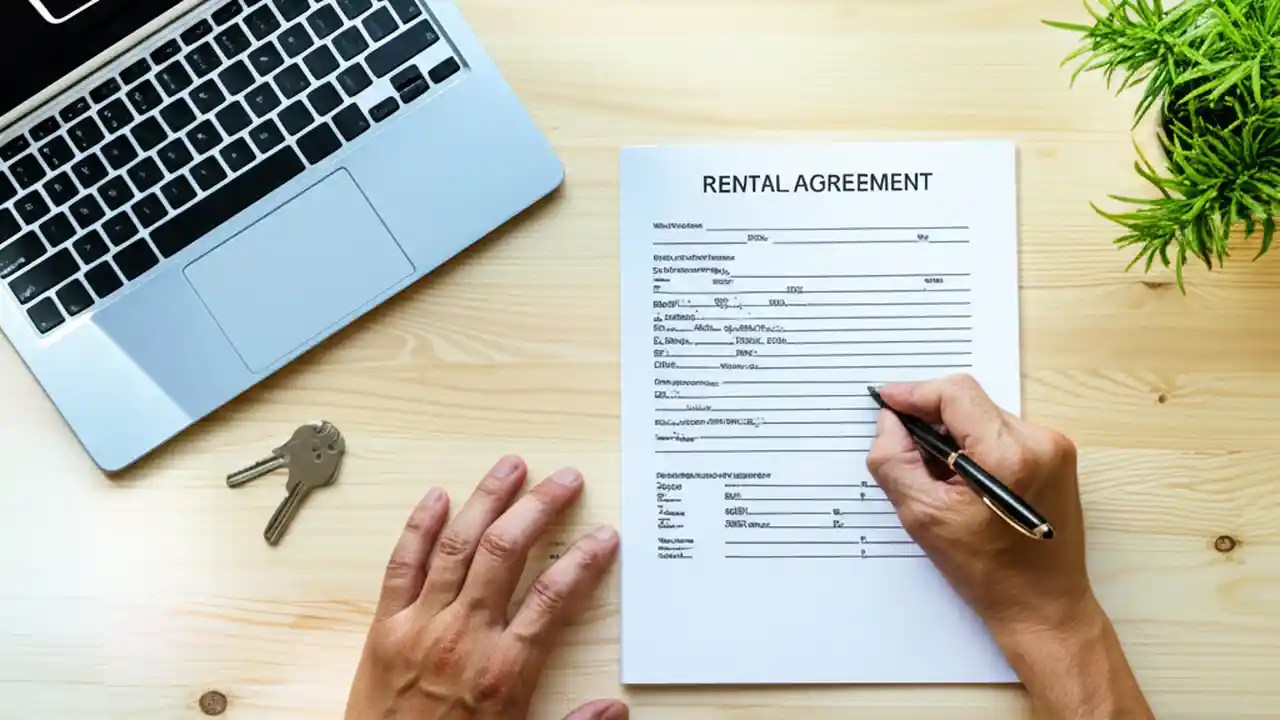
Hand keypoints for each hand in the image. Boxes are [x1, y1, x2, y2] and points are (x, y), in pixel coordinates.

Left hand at [346, 456, 625, 719]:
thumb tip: (616, 709)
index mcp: (503, 669)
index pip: (552, 598)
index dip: (582, 561)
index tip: (604, 535)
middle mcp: (463, 636)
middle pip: (506, 553)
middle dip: (539, 508)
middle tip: (564, 479)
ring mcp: (420, 626)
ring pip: (457, 546)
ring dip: (487, 500)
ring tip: (511, 466)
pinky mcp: (383, 628)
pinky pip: (401, 566)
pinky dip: (418, 528)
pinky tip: (436, 497)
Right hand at [868, 376, 1151, 718]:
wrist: (1044, 607)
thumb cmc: (989, 573)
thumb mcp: (923, 517)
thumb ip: (895, 461)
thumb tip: (888, 423)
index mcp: (1009, 456)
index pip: (955, 394)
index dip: (915, 393)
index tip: (888, 402)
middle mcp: (1039, 443)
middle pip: (970, 403)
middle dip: (932, 420)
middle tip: (907, 450)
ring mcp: (1054, 448)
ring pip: (985, 417)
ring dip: (954, 435)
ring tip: (939, 477)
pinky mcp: (1057, 457)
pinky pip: (1003, 433)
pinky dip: (976, 447)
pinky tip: (966, 482)